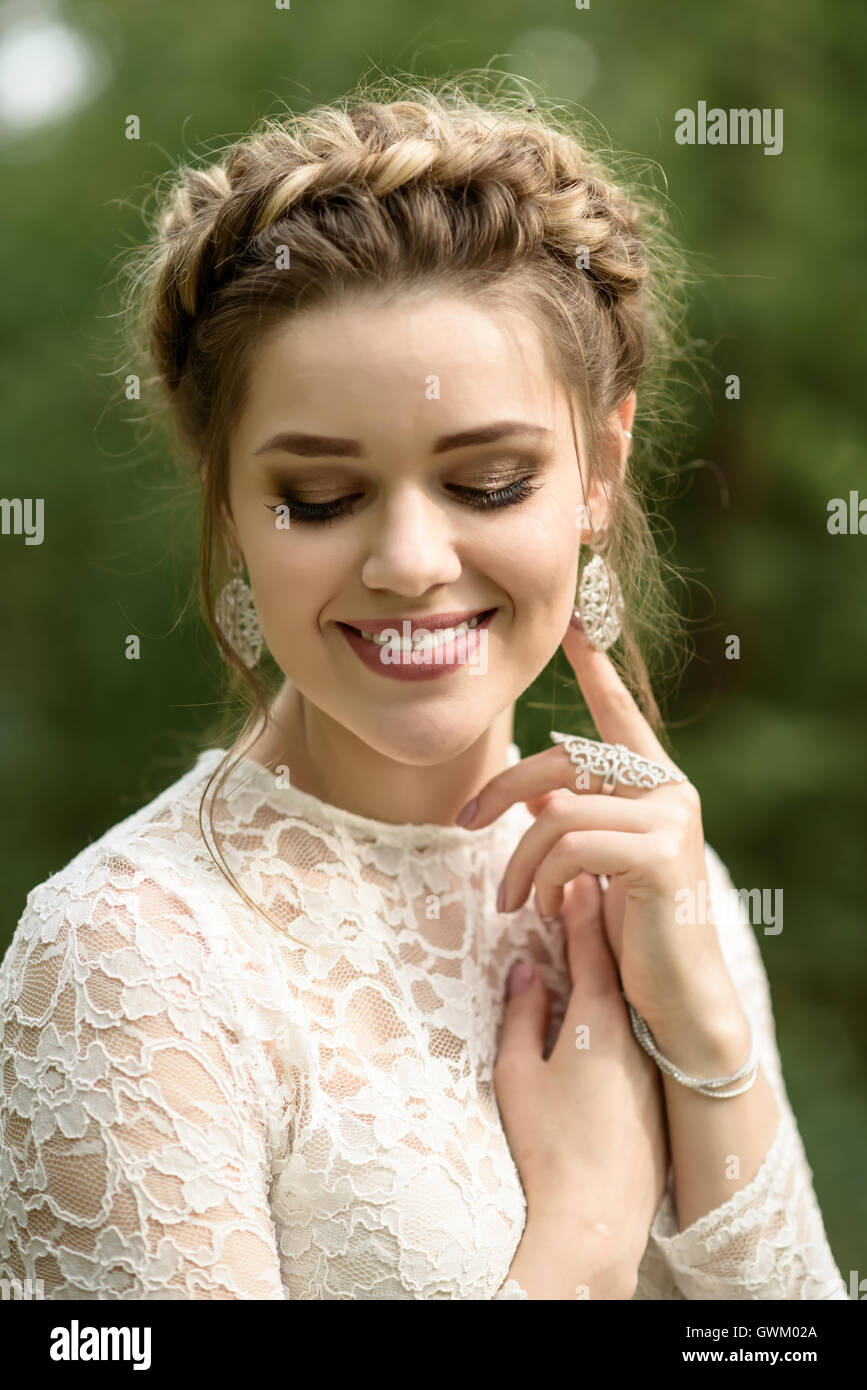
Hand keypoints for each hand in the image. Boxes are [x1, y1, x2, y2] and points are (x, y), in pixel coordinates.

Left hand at [460, 612, 744, 1046]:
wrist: (677, 1001)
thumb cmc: (634, 933)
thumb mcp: (596, 866)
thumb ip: (574, 819)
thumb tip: (536, 795)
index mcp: (654, 784)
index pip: (618, 712)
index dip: (594, 666)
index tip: (572, 622)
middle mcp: (670, 789)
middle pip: (564, 757)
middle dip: (501, 788)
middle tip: (462, 824)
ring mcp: (670, 817)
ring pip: (559, 809)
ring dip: (521, 861)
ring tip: (515, 901)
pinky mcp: (662, 853)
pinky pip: (572, 844)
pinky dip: (545, 879)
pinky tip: (549, 910)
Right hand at [494, 869, 669, 1293]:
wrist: (596, 1220)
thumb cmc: (547, 1145)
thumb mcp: (517, 1073)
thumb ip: (522, 1014)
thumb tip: (527, 971)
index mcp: (597, 1019)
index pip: (593, 944)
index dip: (582, 906)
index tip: (574, 874)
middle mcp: (632, 1033)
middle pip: (618, 965)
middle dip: (602, 926)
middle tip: (589, 887)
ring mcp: (647, 1064)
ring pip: (629, 1001)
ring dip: (614, 969)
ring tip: (598, 940)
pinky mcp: (654, 1094)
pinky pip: (637, 1034)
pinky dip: (623, 1009)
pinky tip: (611, 1012)